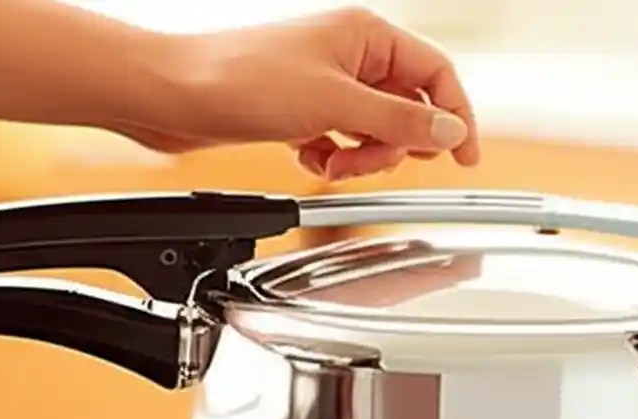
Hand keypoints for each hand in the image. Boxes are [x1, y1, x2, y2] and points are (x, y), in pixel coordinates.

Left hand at [119, 7, 480, 180]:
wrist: (170, 95)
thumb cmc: (240, 80)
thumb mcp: (335, 105)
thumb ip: (400, 121)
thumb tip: (451, 131)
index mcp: (366, 35)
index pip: (436, 74)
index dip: (455, 117)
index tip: (466, 158)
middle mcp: (349, 54)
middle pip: (407, 108)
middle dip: (393, 145)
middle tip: (367, 163)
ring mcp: (324, 82)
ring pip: (373, 130)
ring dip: (360, 157)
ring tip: (330, 165)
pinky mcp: (300, 109)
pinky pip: (340, 140)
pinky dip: (332, 157)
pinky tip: (308, 158)